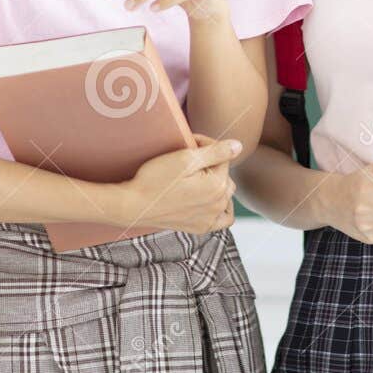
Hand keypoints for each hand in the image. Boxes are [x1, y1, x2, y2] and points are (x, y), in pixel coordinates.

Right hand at [115, 134, 240, 234]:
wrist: (133, 205)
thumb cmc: (155, 179)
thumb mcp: (184, 159)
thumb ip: (215, 152)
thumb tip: (238, 146)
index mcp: (218, 185)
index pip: (223, 157)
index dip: (205, 147)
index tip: (187, 145)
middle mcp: (219, 204)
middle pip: (225, 175)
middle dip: (211, 165)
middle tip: (187, 161)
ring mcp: (210, 218)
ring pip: (225, 194)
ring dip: (215, 183)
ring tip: (194, 178)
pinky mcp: (201, 228)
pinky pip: (223, 218)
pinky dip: (221, 208)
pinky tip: (210, 200)